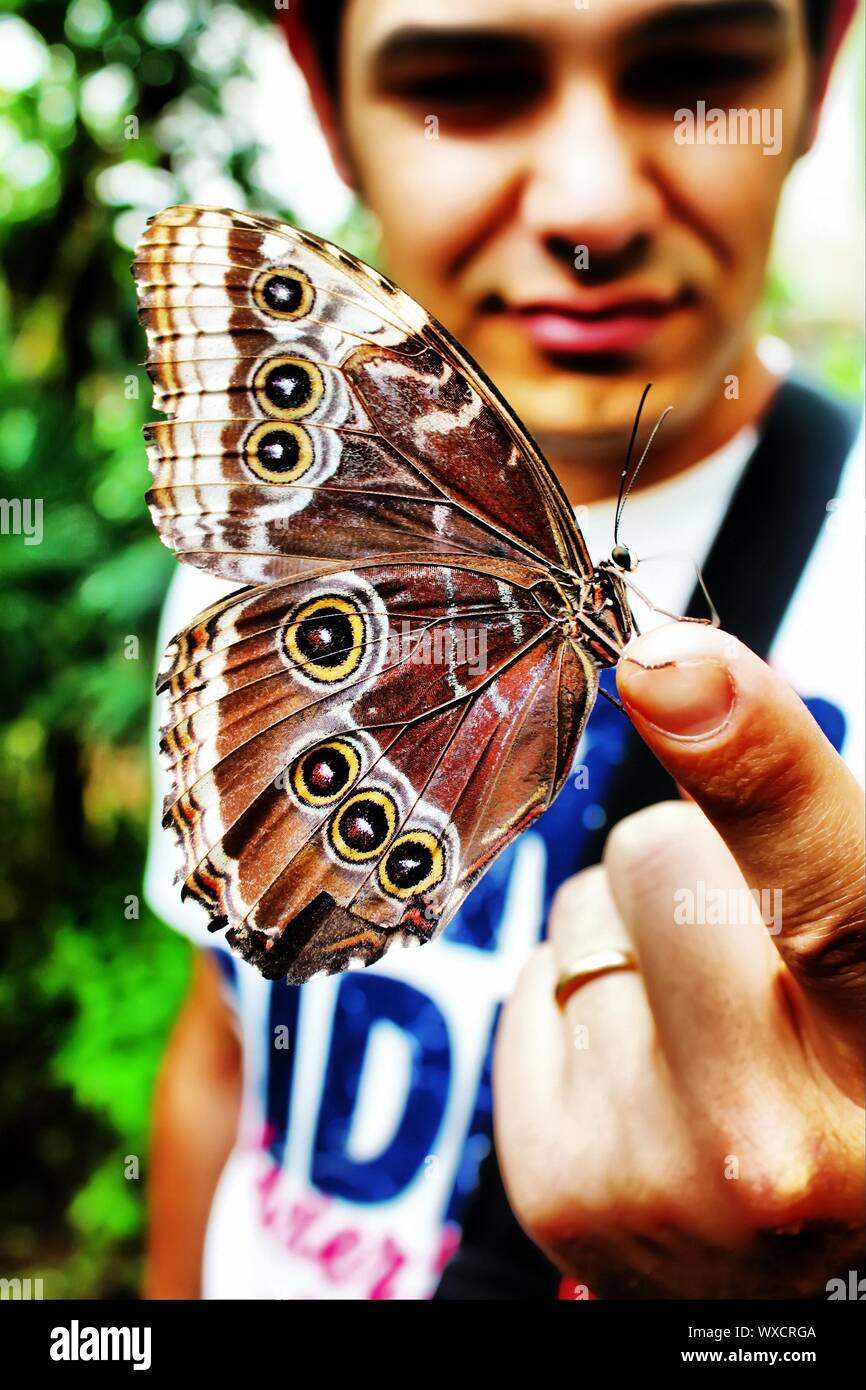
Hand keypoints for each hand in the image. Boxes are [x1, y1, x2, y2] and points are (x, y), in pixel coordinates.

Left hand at [494, 622, 864, 1298]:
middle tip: (742, 951)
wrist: (780, 1238)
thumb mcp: (861, 917)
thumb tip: (667, 671)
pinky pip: (527, 984)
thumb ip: (792, 810)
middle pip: (654, 855)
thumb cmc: (840, 1053)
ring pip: (578, 915)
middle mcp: (781, 1140)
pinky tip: (637, 1073)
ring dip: (627, 942)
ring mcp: (655, 1180)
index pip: (830, 886)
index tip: (664, 668)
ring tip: (698, 1027)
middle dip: (685, 866)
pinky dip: (574, 1003)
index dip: (750, 764)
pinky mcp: (555, 1189)